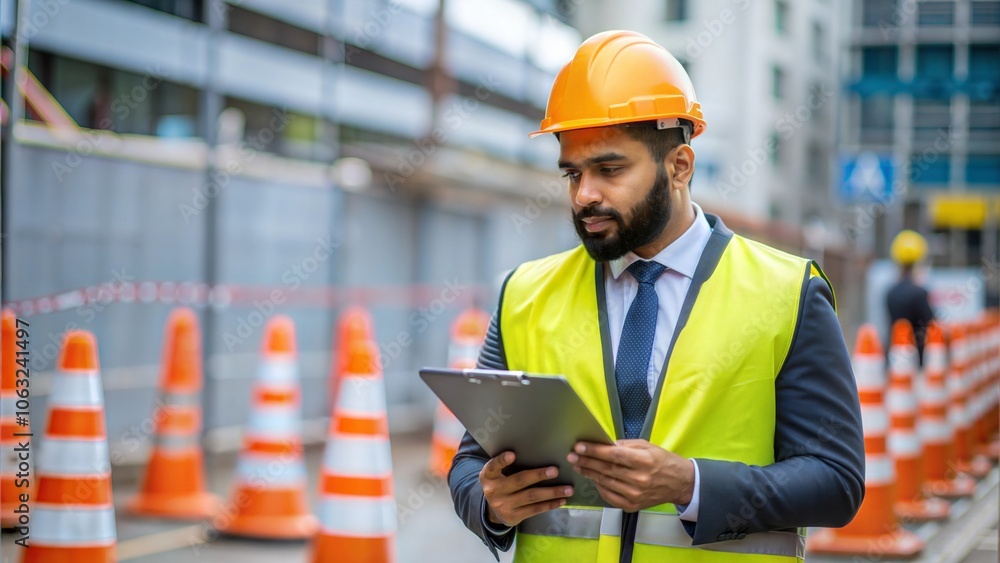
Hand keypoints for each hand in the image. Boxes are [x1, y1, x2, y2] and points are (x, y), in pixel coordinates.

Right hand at [479, 451, 574, 526]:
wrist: (493, 511)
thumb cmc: (501, 484)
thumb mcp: (497, 474)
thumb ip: (507, 465)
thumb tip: (537, 450)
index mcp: (488, 476)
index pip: (493, 466)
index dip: (502, 460)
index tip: (512, 454)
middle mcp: (494, 491)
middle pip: (519, 481)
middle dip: (538, 475)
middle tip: (555, 470)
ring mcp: (504, 505)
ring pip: (531, 496)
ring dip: (552, 492)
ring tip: (568, 489)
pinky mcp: (513, 516)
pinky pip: (535, 509)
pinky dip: (550, 505)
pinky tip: (561, 500)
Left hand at [568, 440, 693, 511]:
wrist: (680, 484)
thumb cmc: (663, 461)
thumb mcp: (647, 446)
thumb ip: (624, 446)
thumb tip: (603, 444)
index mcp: (644, 461)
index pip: (614, 455)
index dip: (594, 451)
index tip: (579, 446)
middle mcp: (639, 479)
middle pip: (606, 469)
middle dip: (586, 461)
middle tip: (572, 456)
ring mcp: (635, 495)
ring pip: (605, 482)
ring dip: (589, 473)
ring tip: (578, 465)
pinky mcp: (632, 505)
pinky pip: (609, 496)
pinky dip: (599, 486)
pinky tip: (593, 478)